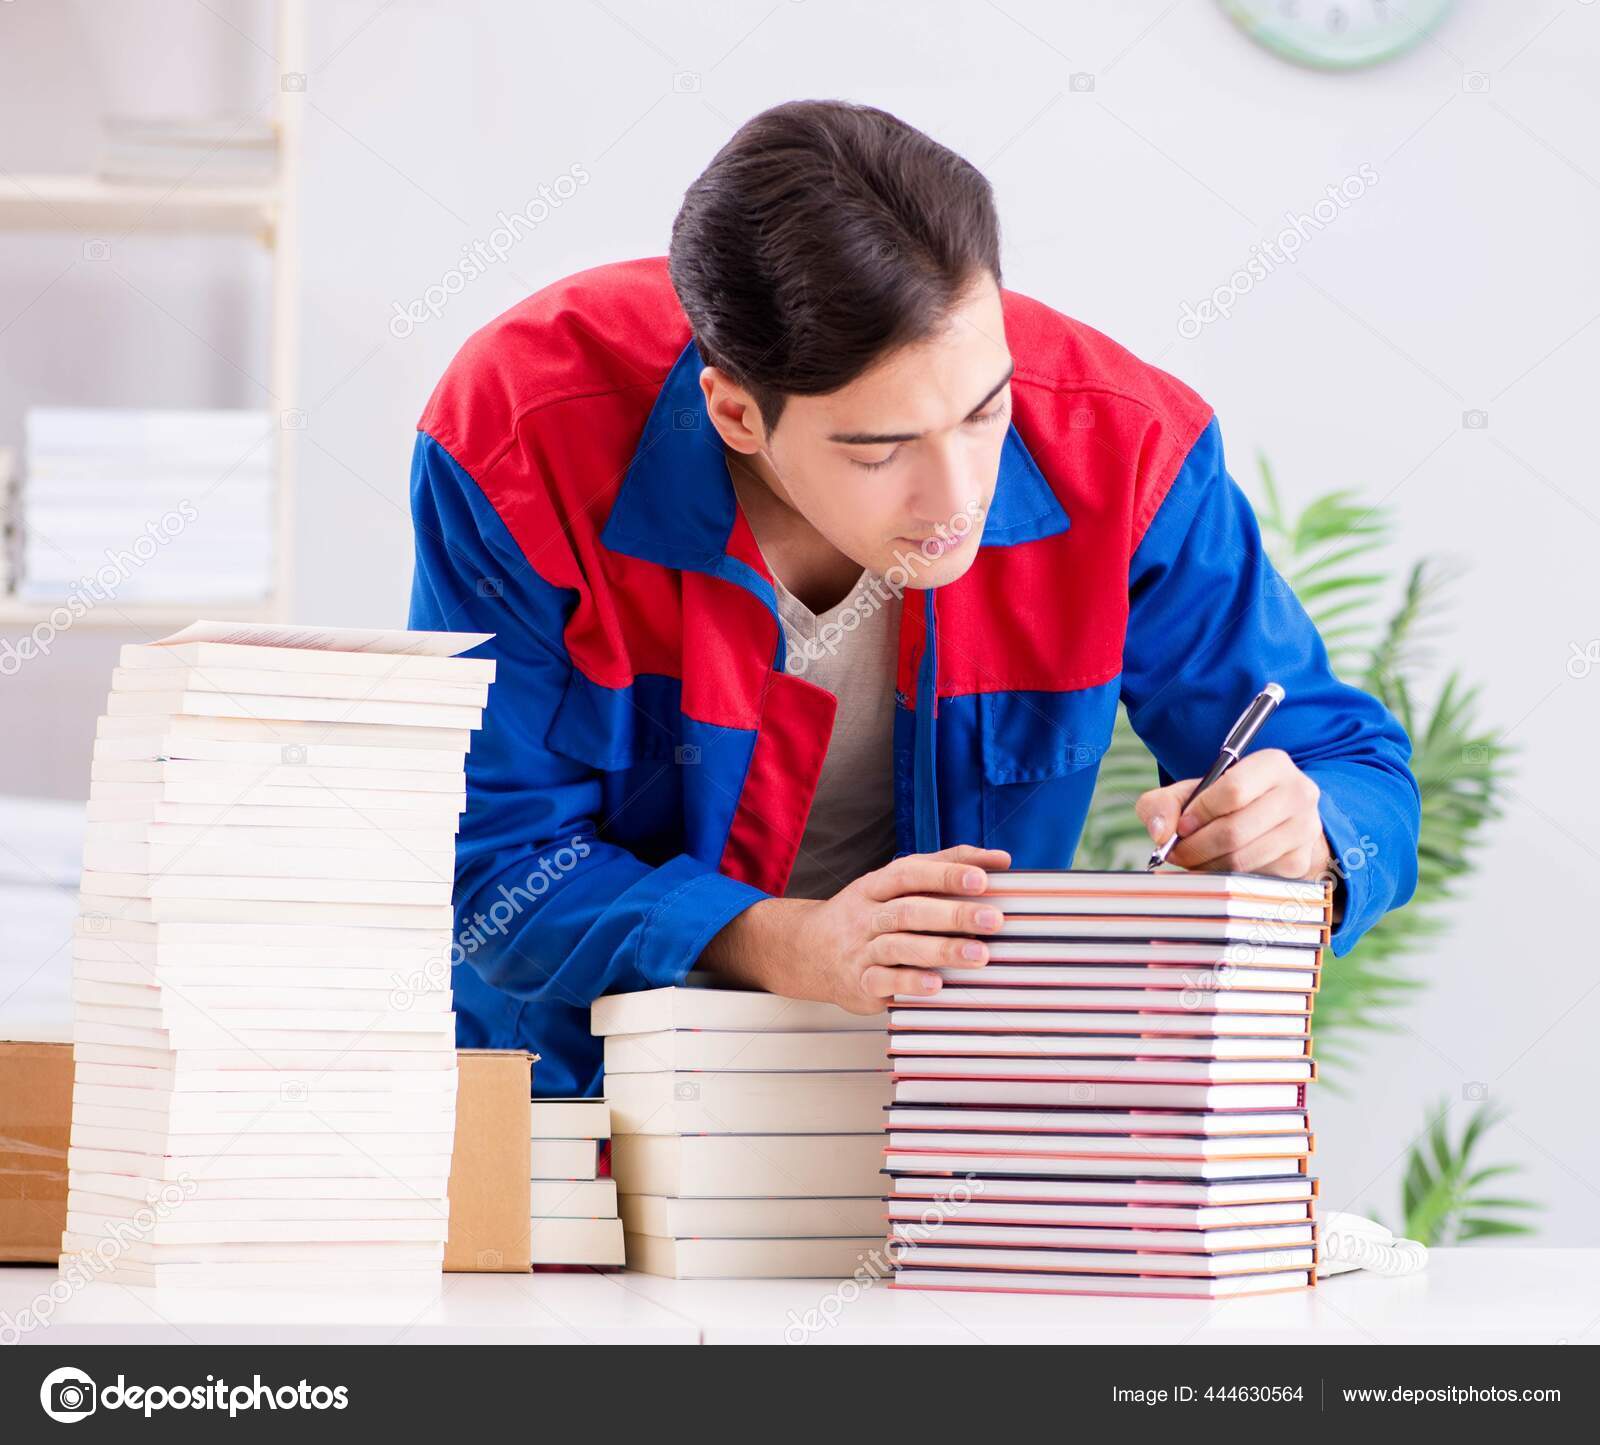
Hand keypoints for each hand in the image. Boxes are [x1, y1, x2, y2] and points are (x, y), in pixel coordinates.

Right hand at [700, 844, 1010, 1013]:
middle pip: (908, 910)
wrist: (807, 952)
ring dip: (940, 950)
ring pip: (898, 946)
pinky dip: (910, 983)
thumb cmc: (866, 914)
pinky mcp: (859, 983)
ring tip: (978, 955)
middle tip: (993, 919)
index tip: (982, 879)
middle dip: (953, 914)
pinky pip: (883, 982)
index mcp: (876, 886)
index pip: (910, 873)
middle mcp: (866, 915)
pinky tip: (937, 985)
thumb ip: (943, 868)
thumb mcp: (893, 885)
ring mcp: (860, 950)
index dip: (944, 874)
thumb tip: (999, 859)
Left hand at [1135, 749, 1331, 879]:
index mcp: (1273, 764)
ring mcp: (1304, 829)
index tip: (1181, 826)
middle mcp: (1298, 793)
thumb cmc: (1226, 802)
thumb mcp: (1192, 792)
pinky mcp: (1300, 861)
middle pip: (1235, 830)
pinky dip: (1226, 876)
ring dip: (1207, 865)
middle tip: (1177, 852)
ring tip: (1192, 860)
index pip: (1233, 790)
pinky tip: (1216, 866)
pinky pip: (1253, 877)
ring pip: (1243, 859)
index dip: (1199, 812)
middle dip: (1196, 846)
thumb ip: (1163, 803)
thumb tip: (1160, 831)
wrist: (1272, 821)